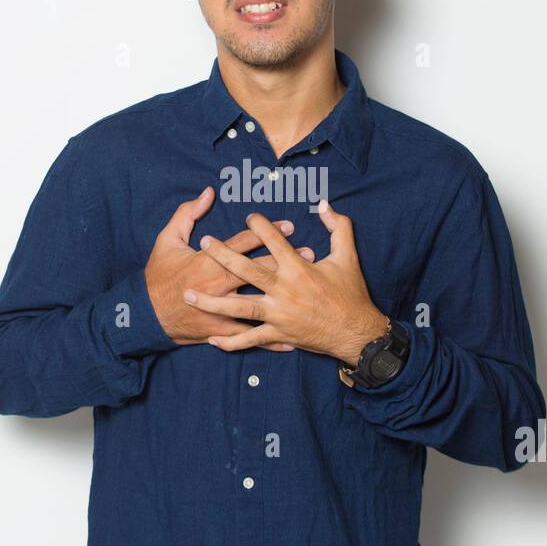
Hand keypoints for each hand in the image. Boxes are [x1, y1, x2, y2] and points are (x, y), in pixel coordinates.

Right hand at [145, 187, 314, 348]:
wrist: (144, 314)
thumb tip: (208, 192)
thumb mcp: (168, 240)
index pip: (243, 243)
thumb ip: (188, 214)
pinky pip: (248, 335)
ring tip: (306, 287)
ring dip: (284, 294)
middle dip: (285, 259)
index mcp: (208, 261)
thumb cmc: (158, 275)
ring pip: (258, 300)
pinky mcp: (220, 329)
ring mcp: (221, 308)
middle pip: (258, 269)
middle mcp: (218, 284)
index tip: (288, 226)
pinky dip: (269, 338)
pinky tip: (291, 339)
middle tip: (309, 252)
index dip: (266, 232)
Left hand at [183, 198, 387, 362]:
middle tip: (205, 243)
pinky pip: (250, 339)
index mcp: (298, 269)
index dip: (260, 225)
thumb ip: (338, 226)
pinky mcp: (278, 334)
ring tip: (190, 294)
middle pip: (246, 270)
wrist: (356, 332)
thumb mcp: (348, 256)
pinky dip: (230, 341)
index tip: (248, 216)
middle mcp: (284, 290)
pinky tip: (212, 338)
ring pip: (239, 307)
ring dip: (212, 301)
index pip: (273, 241)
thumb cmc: (351, 293)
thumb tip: (324, 204)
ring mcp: (278, 314)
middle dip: (222, 256)